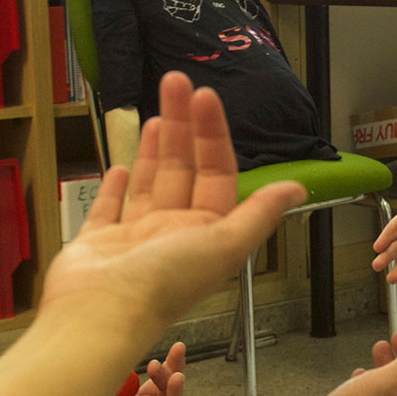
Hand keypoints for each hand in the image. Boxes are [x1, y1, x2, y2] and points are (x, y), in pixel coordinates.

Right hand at [42, 71, 305, 334]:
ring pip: (151, 182)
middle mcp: (173, 233)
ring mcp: (134, 238)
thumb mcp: (224, 243)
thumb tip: (299, 188)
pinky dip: (118, 187)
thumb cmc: (164, 281)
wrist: (100, 315)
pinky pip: (110, 208)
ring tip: (159, 112)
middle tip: (175, 80)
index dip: (214, 133)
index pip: (217, 172)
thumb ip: (259, 213)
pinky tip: (123, 165)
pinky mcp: (97, 243)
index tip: (205, 96)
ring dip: (157, 148)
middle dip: (184, 126)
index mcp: (206, 233)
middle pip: (184, 168)